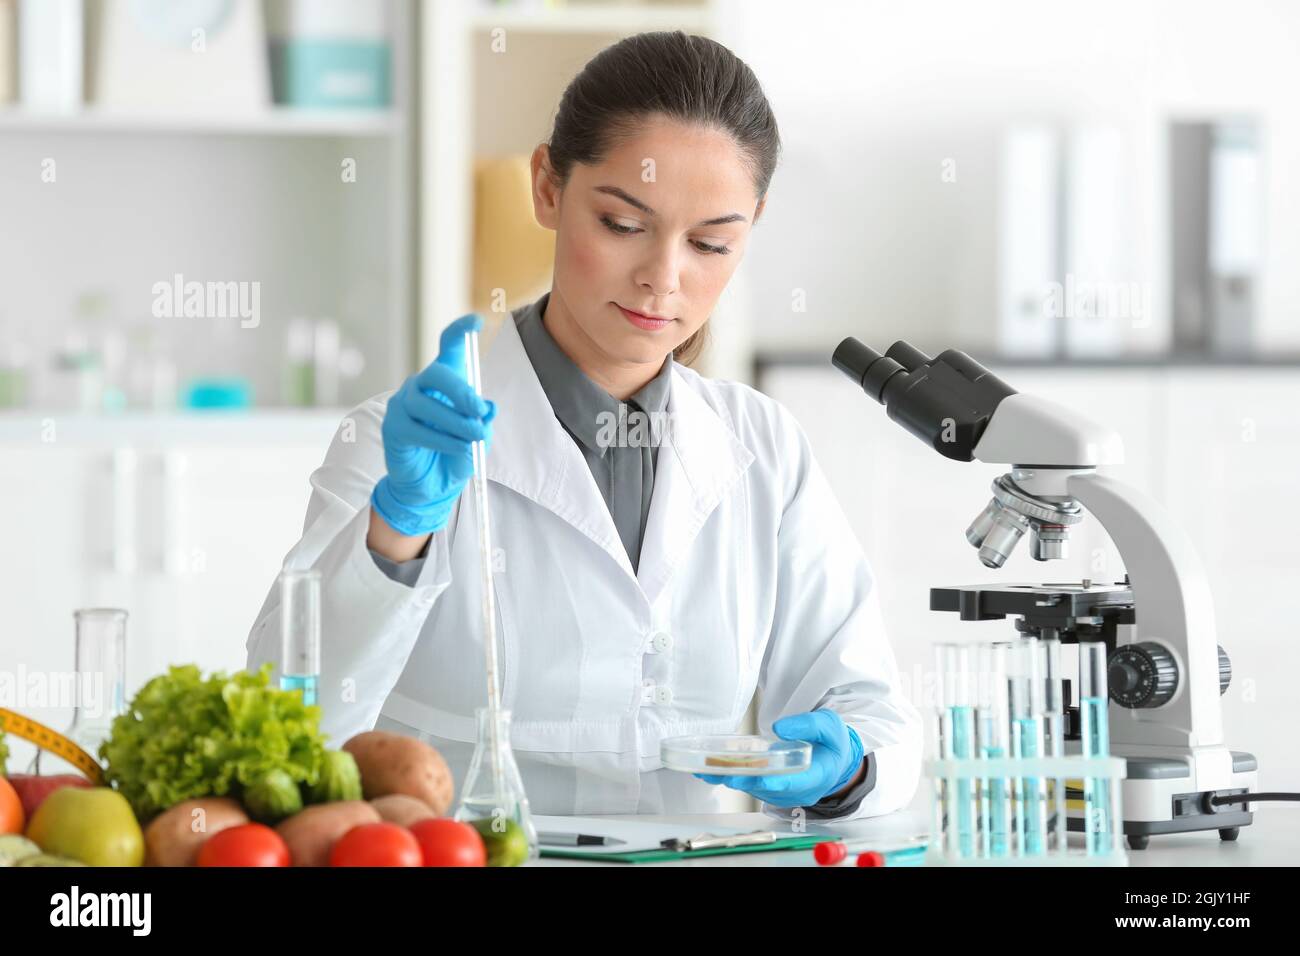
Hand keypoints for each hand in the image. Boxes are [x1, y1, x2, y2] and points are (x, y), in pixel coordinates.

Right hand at [371, 314, 496, 535]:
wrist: (431, 485)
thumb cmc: (455, 453)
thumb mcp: (477, 436)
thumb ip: (482, 421)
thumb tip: (487, 410)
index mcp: (445, 380)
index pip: (448, 347)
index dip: (460, 331)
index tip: (477, 322)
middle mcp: (421, 385)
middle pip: (437, 373)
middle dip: (461, 391)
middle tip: (479, 410)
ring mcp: (403, 404)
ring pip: (428, 405)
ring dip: (456, 423)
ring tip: (474, 438)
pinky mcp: (393, 427)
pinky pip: (418, 429)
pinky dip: (443, 440)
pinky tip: (459, 448)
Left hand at [693, 709, 864, 807]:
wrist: (835, 758)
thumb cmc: (832, 741)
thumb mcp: (829, 724)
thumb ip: (808, 724)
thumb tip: (780, 728)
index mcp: (818, 776)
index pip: (793, 783)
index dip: (773, 783)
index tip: (755, 778)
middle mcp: (799, 791)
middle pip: (768, 789)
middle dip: (745, 781)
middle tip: (723, 772)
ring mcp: (785, 793)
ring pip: (756, 789)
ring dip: (733, 780)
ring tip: (708, 770)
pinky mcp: (773, 790)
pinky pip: (752, 786)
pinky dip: (734, 778)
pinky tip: (712, 769)